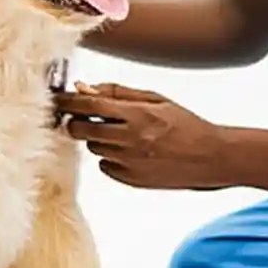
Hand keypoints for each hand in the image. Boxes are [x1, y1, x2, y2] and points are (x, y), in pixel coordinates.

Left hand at [54, 82, 230, 189]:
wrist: (209, 157)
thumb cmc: (184, 123)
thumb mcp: (155, 99)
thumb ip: (118, 93)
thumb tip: (85, 88)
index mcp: (137, 115)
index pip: (88, 105)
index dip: (67, 100)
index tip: (57, 98)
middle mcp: (129, 140)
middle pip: (81, 130)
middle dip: (75, 122)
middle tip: (80, 116)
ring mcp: (129, 163)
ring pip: (92, 148)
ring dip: (97, 138)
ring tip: (119, 132)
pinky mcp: (131, 180)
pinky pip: (105, 166)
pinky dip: (109, 157)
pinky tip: (129, 150)